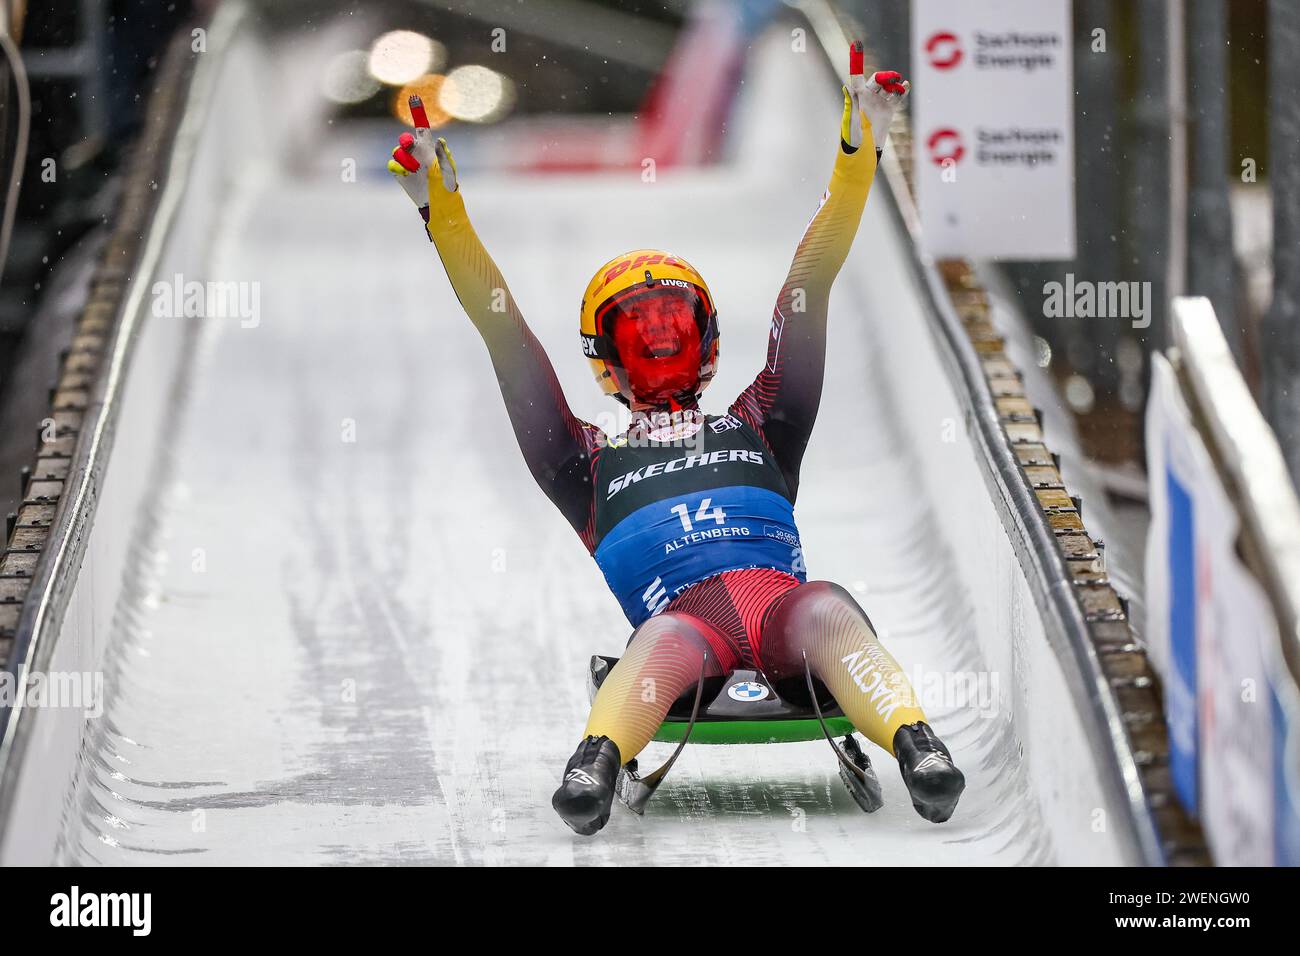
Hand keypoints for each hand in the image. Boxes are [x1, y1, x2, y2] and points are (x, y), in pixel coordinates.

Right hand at [387, 95, 458, 225]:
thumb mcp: (447, 170)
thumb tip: (440, 140)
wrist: (434, 201)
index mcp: (428, 146)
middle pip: (406, 139)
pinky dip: (399, 169)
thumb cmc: (445, 184)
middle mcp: (415, 151)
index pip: (422, 126)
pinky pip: (393, 164)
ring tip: (417, 171)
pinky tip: (408, 175)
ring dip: (408, 161)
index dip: (417, 112)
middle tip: (411, 144)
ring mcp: (406, 160)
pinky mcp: (398, 171)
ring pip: (398, 152)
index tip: (414, 97)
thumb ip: (443, 155)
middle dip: (407, 141)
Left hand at [840, 41, 908, 154]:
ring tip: (899, 88)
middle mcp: (868, 97)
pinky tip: (906, 85)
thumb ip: (851, 102)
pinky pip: (897, 97)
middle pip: (877, 80)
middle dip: (885, 77)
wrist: (865, 151)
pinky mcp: (889, 110)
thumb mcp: (851, 120)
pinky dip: (902, 90)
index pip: (857, 75)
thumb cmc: (854, 137)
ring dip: (894, 84)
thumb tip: (846, 85)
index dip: (857, 61)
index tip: (857, 45)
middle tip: (892, 79)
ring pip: (888, 87)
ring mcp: (879, 103)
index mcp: (858, 97)